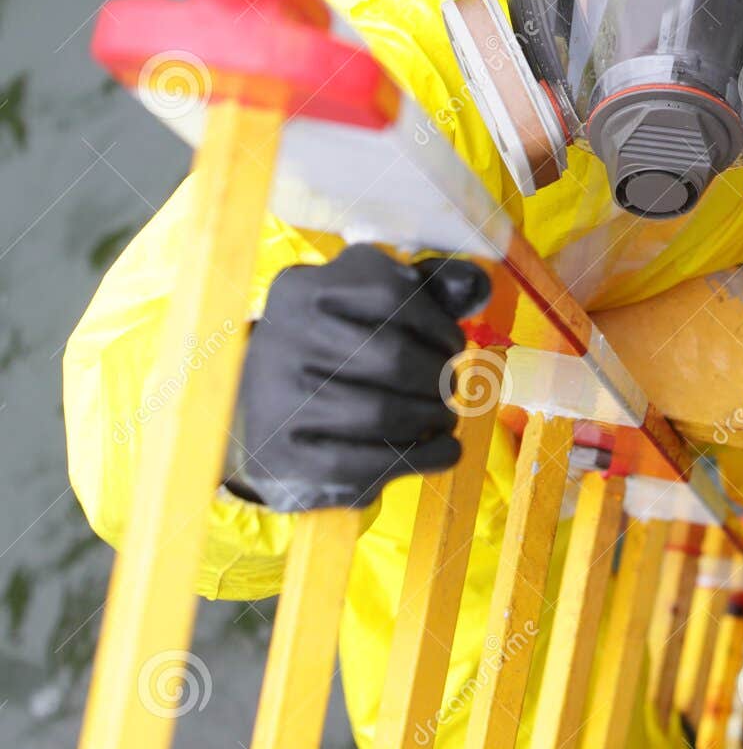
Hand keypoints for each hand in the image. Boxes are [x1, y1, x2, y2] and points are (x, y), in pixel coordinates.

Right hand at [226, 243, 491, 512]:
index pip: (393, 294)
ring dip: (433, 419)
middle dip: (439, 377)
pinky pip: (368, 463)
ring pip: (383, 413)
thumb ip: (424, 288)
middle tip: (449, 388)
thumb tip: (475, 285)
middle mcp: (281, 337)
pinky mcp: (283, 456)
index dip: (440, 325)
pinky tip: (443, 449)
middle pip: (393, 358)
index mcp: (302, 288)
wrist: (261, 413)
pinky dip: (422, 458)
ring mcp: (275, 399)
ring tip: (443, 417)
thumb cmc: (332, 351)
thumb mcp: (366, 304)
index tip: (453, 346)